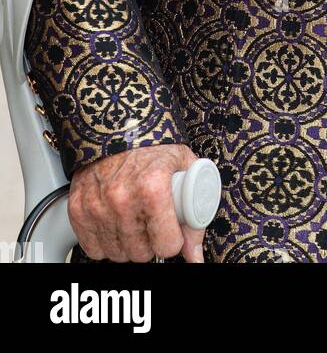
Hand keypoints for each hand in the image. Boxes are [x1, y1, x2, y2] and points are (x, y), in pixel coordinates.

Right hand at [68, 143, 205, 262]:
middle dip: (150, 242)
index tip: (171, 231)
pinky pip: (93, 248)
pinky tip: (114, 223)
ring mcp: (98, 206)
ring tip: (134, 221)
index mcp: (153, 188)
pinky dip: (104, 241)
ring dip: (127, 244)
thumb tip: (194, 254)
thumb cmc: (153, 145)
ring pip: (117, 253)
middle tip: (152, 223)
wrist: (119, 125)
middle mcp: (122, 199)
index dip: (172, 240)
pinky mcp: (78, 208)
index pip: (167, 245)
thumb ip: (194, 213)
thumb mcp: (185, 168)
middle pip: (141, 253)